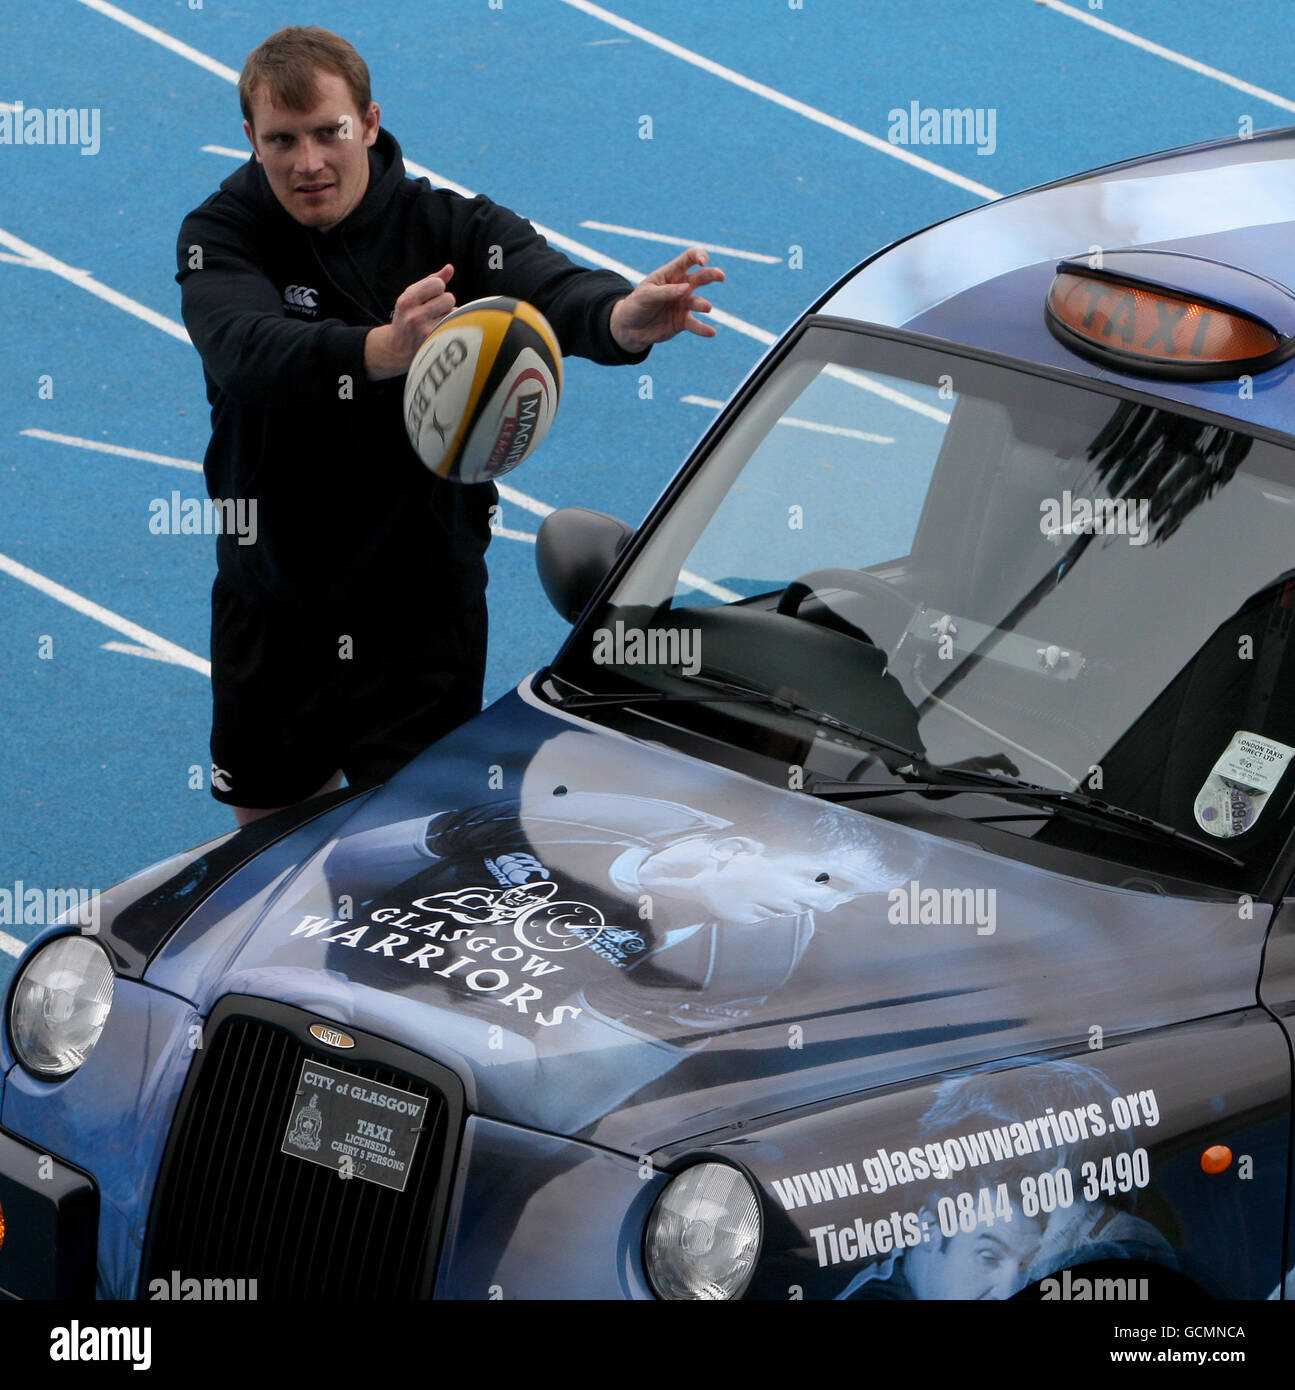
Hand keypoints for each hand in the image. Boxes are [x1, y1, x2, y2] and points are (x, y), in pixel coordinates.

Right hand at [364, 264, 455, 379]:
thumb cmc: (408, 315)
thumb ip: (431, 280)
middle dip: (444, 301)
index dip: (438, 287)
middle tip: (433, 309)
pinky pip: (455, 324)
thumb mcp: (412, 295)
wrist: (398, 348)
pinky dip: (451, 324)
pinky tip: (440, 328)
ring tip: (435, 320)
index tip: (430, 294)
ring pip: (453, 311)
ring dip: (448, 313)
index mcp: (406, 300)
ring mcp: (425, 331)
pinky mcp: (436, 342)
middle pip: (448, 298)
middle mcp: (414, 316)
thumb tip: (450, 268)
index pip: (437, 284)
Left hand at [609, 247, 724, 353]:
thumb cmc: (637, 304)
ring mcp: (684, 304)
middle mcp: (682, 287)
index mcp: (671, 273)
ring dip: (703, 304)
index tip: (703, 261)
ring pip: (698, 302)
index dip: (698, 256)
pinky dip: (703, 329)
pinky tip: (711, 332)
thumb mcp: (646, 295)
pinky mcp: (683, 321)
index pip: (689, 258)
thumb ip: (666, 292)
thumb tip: (686, 289)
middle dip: (712, 274)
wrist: (631, 327)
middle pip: (701, 277)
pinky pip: (695, 325)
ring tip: (707, 307)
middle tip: (721, 276)